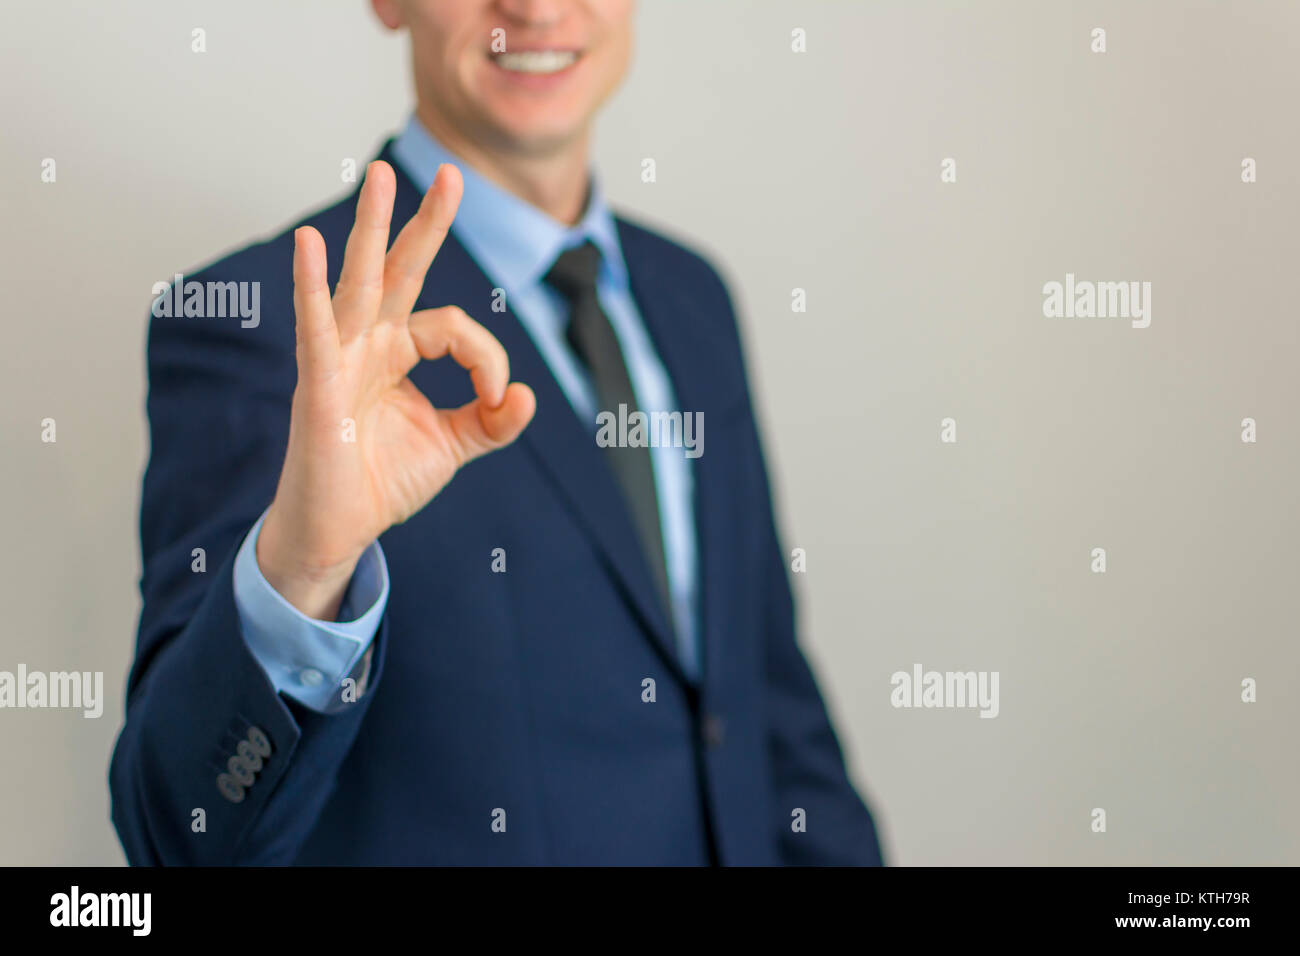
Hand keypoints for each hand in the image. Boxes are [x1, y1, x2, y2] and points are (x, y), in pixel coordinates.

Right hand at [257, 160, 535, 618]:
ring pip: (361, 283)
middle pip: (402, 271)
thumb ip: (491, 421)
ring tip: (377, 178)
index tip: (498, 400)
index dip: (486, 357)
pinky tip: (307, 245)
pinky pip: (316, 328)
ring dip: (370, 229)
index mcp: (401, 352)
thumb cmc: (383, 481)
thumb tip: (527, 396)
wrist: (340, 530)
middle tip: (451, 174)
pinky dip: (311, 287)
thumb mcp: (453, 446)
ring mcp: (341, 358)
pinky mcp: (319, 383)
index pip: (455, 327)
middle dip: (426, 223)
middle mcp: (370, 343)